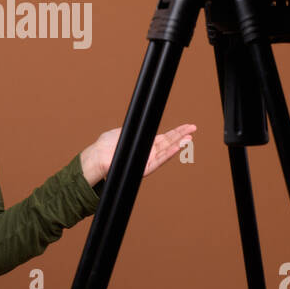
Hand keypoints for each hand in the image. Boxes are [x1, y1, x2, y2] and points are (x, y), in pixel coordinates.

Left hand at [80, 123, 196, 185]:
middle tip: (193, 129)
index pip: (164, 137)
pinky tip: (178, 148)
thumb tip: (140, 120)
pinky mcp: (143, 168)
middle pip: (169, 143)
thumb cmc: (104, 146)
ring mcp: (146, 161)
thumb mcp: (121, 132)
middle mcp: (147, 153)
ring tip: (190, 138)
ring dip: (179, 145)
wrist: (95, 159)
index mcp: (143, 144)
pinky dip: (169, 154)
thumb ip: (134, 129)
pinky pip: (158, 160)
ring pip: (166, 152)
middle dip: (181, 136)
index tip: (187, 127)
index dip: (176, 132)